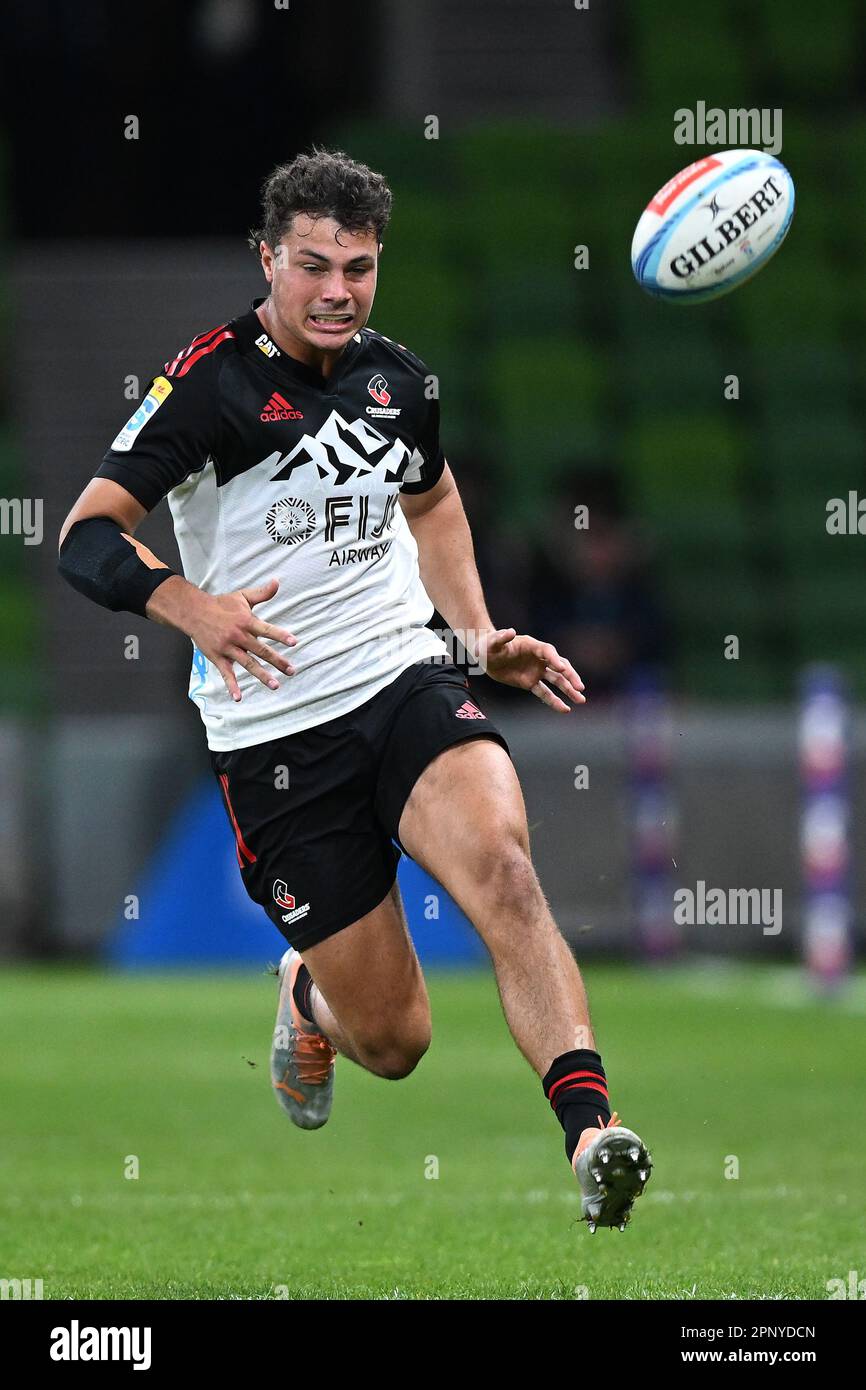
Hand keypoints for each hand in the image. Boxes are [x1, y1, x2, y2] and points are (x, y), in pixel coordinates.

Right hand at [184, 578, 296, 701]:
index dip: (280, 635)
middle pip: (261, 650)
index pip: (266, 629)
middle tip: (291, 671)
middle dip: (277, 661)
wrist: (193, 611)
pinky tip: (238, 698)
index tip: (294, 642)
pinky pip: (226, 674)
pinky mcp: (218, 657)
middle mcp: (238, 635)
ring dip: (262, 676)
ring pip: (247, 664)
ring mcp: (228, 648)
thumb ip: (261, 593)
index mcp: (246, 621)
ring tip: (276, 685)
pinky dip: (232, 686)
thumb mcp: (242, 596)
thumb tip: (277, 582)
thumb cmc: (221, 604)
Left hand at [475, 627, 585, 711]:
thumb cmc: (489, 645)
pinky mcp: (530, 683)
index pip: (548, 652)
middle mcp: (538, 658)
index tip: (562, 668)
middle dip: (570, 676)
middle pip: (559, 667)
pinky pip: (544, 693)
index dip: (555, 659)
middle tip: (580, 687)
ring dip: (569, 690)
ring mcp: (536, 671)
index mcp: (532, 646)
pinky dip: (554, 701)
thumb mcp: (493, 642)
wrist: (485, 655)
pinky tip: (565, 709)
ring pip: (556, 681)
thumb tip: (511, 631)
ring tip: (580, 700)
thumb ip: (502, 637)